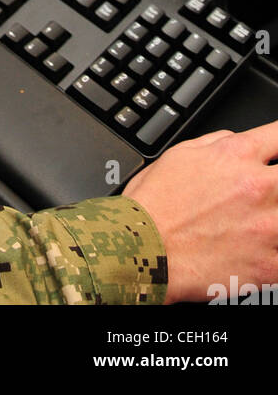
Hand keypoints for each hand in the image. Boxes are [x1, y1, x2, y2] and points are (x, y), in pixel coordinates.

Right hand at [122, 121, 277, 303]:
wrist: (141, 251)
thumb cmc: (153, 206)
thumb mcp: (179, 154)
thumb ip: (217, 142)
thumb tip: (238, 140)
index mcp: (236, 155)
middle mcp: (258, 186)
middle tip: (264, 194)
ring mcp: (269, 227)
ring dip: (276, 218)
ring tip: (256, 224)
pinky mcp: (269, 265)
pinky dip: (275, 251)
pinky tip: (256, 250)